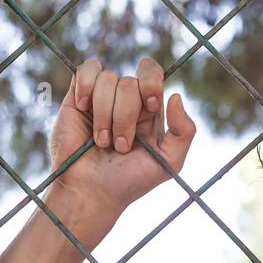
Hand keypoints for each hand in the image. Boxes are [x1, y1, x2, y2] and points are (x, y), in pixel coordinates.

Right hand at [48, 56, 196, 216]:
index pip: (153, 75)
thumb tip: (176, 95)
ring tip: (101, 142)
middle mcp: (127, 101)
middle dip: (126, 114)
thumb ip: (184, 132)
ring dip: (105, 114)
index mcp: (150, 110)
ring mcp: (103, 97)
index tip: (151, 107)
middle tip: (121, 144)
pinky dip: (86, 86)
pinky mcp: (78, 98)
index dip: (152, 84)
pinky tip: (83, 107)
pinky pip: (87, 70)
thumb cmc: (129, 181)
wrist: (91, 192)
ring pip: (108, 79)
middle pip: (131, 82)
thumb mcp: (169, 163)